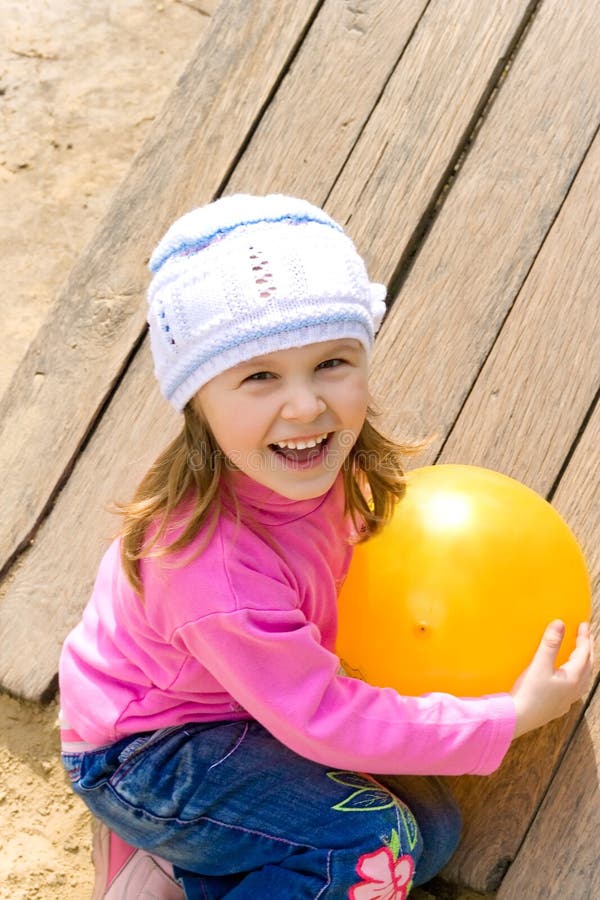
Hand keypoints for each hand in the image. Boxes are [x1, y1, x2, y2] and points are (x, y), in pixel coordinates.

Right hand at [511, 620, 593, 738]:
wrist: (517, 718)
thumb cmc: (529, 693)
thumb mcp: (539, 665)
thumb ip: (550, 644)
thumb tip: (560, 624)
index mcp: (572, 678)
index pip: (583, 654)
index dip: (584, 638)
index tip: (584, 625)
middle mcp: (573, 690)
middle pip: (588, 666)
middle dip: (588, 650)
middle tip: (586, 637)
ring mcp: (567, 700)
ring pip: (584, 679)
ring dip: (585, 664)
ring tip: (582, 655)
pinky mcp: (558, 706)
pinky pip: (575, 689)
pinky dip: (577, 677)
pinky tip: (569, 679)